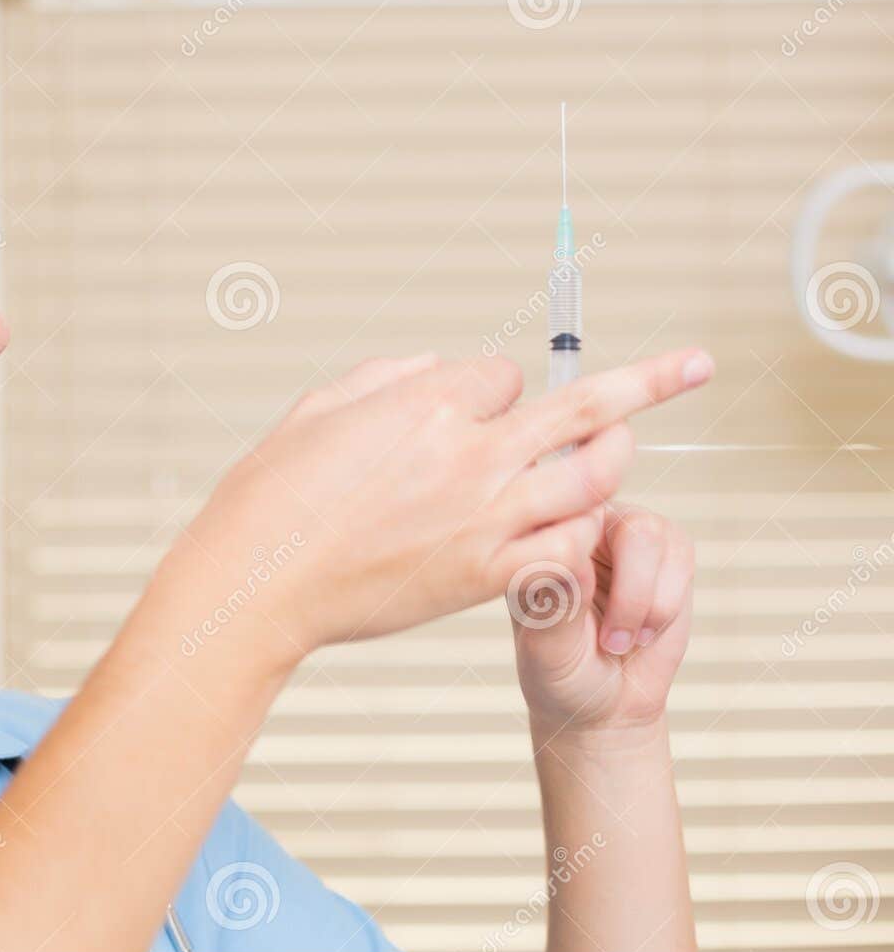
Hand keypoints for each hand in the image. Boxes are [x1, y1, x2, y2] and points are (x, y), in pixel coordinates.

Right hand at [168, 347, 713, 670]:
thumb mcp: (319, 408)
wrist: (257, 584)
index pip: (506, 374)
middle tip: (693, 368)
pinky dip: (579, 535)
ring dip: (616, 462)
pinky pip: (565, 549)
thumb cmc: (273, 495)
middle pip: (583, 410)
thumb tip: (438, 367)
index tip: (475, 406)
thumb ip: (387, 376)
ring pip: (592, 480)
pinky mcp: (485, 576)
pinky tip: (577, 528)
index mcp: (426, 403)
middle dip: (647, 383)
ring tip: (628, 451)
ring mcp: (484, 518)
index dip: (496, 386)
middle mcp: (469, 454)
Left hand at [509, 503, 696, 737]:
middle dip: (626, 589)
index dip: (572, 542)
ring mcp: (620, 533)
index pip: (551, 508)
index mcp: (533, 541)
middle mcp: (576, 526)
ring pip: (649, 533)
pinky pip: (679, 556)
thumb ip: (559, 604)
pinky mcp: (663, 553)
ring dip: (644, 600)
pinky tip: (644, 633)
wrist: (605, 704)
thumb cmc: (562, 673)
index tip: (580, 589)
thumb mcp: (548, 648)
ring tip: (622, 642)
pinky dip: (666, 603)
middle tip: (612, 642)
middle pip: (610, 519)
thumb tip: (574, 557)